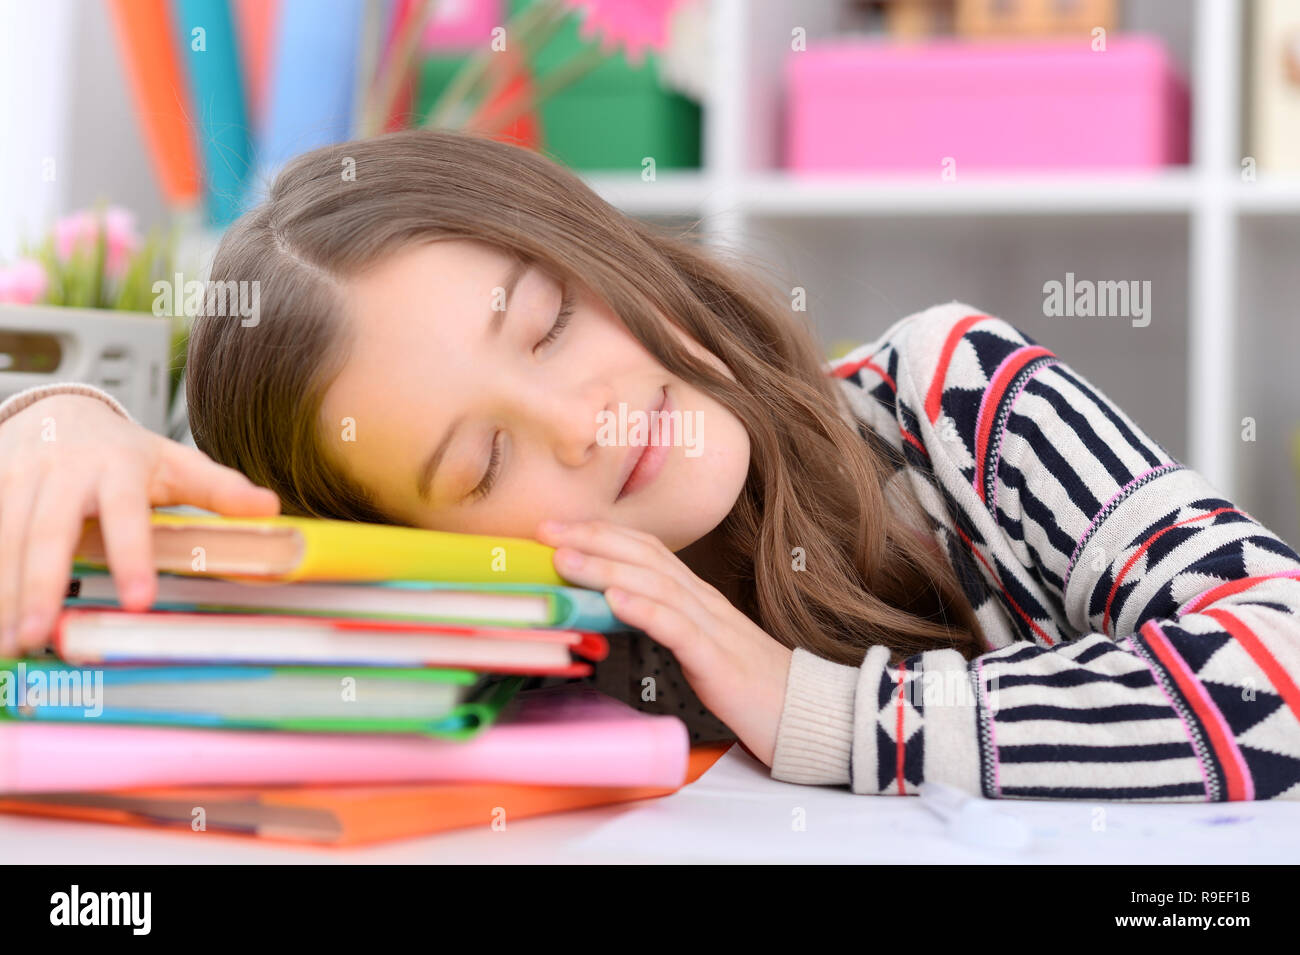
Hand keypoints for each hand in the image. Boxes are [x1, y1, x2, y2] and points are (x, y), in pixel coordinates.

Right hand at [0, 393, 281, 653]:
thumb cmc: (124, 451)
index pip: (126, 514)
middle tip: (38, 636)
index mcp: (115, 466)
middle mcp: (60, 471)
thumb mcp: (175, 463)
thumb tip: (271, 508)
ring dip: (4, 591)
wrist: (59, 410)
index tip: (139, 601)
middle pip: (46, 531)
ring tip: (11, 643)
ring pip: (4, 536)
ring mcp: (15, 477)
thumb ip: (218, 489)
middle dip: (39, 584)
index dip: (132, 556)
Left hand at [536, 518, 792, 766]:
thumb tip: (610, 609)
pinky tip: (616, 602)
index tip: (558, 528)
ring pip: (656, 586)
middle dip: (593, 540)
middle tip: (547, 532)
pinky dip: (646, 611)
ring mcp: (712, 628)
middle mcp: (703, 602)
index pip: (647, 550)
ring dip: (607, 569)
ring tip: (567, 560)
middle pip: (645, 557)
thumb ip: (663, 623)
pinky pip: (679, 630)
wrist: (805, 712)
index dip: (602, 534)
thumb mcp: (697, 646)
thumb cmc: (748, 684)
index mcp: (697, 597)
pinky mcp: (718, 662)